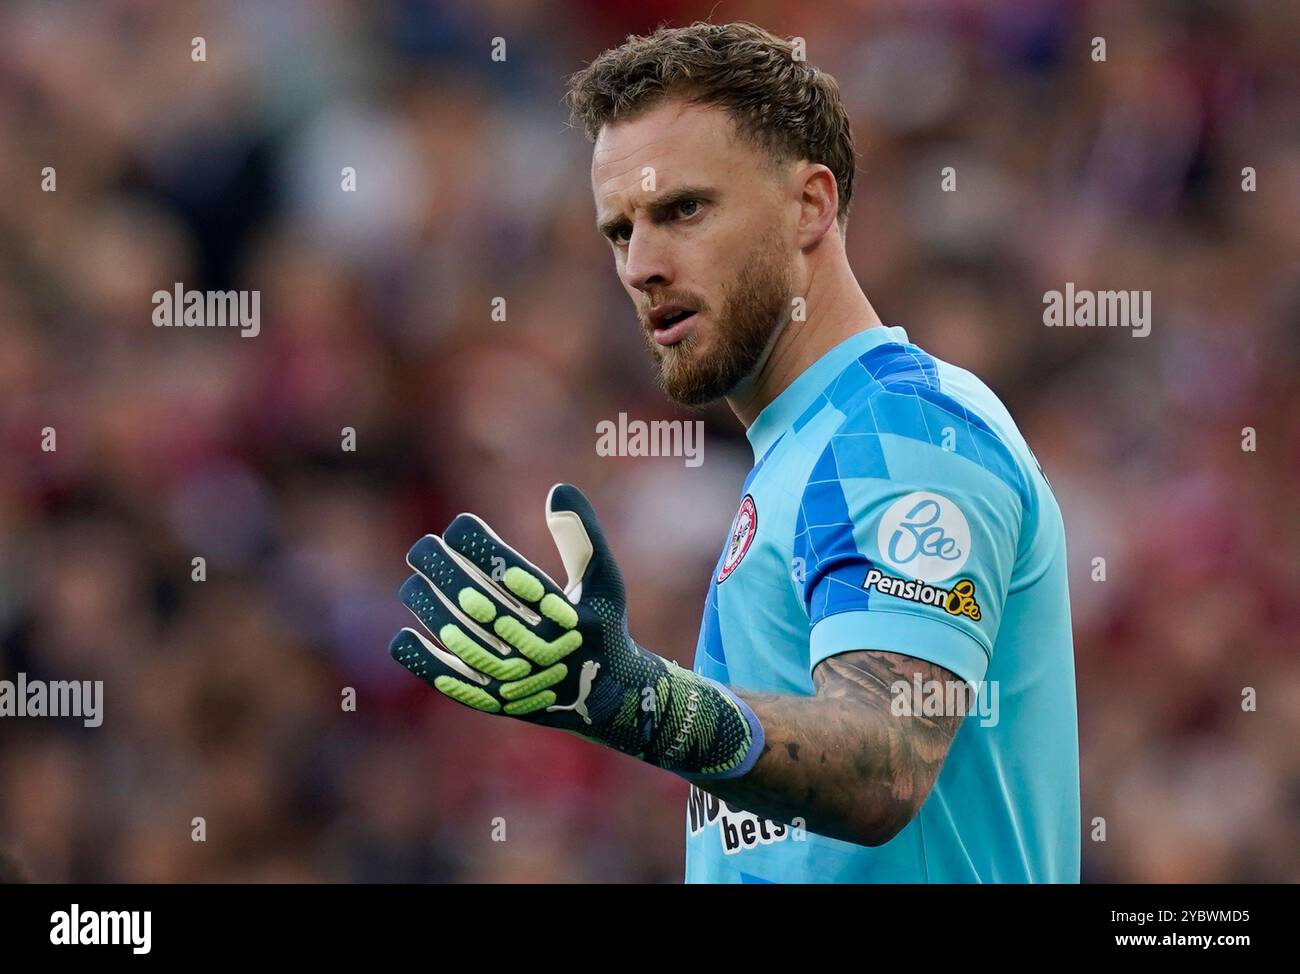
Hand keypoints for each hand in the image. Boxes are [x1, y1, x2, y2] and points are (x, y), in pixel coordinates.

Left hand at [388, 484, 762, 777]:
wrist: (607, 698)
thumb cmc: (602, 627)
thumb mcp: (603, 580)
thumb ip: (583, 536)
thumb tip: (557, 490)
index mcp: (566, 615)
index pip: (511, 572)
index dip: (477, 546)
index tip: (458, 526)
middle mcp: (539, 648)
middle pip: (476, 601)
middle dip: (441, 569)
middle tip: (422, 547)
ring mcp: (515, 678)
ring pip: (457, 636)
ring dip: (427, 605)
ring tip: (414, 580)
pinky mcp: (496, 701)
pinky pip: (450, 681)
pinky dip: (422, 660)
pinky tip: (403, 637)